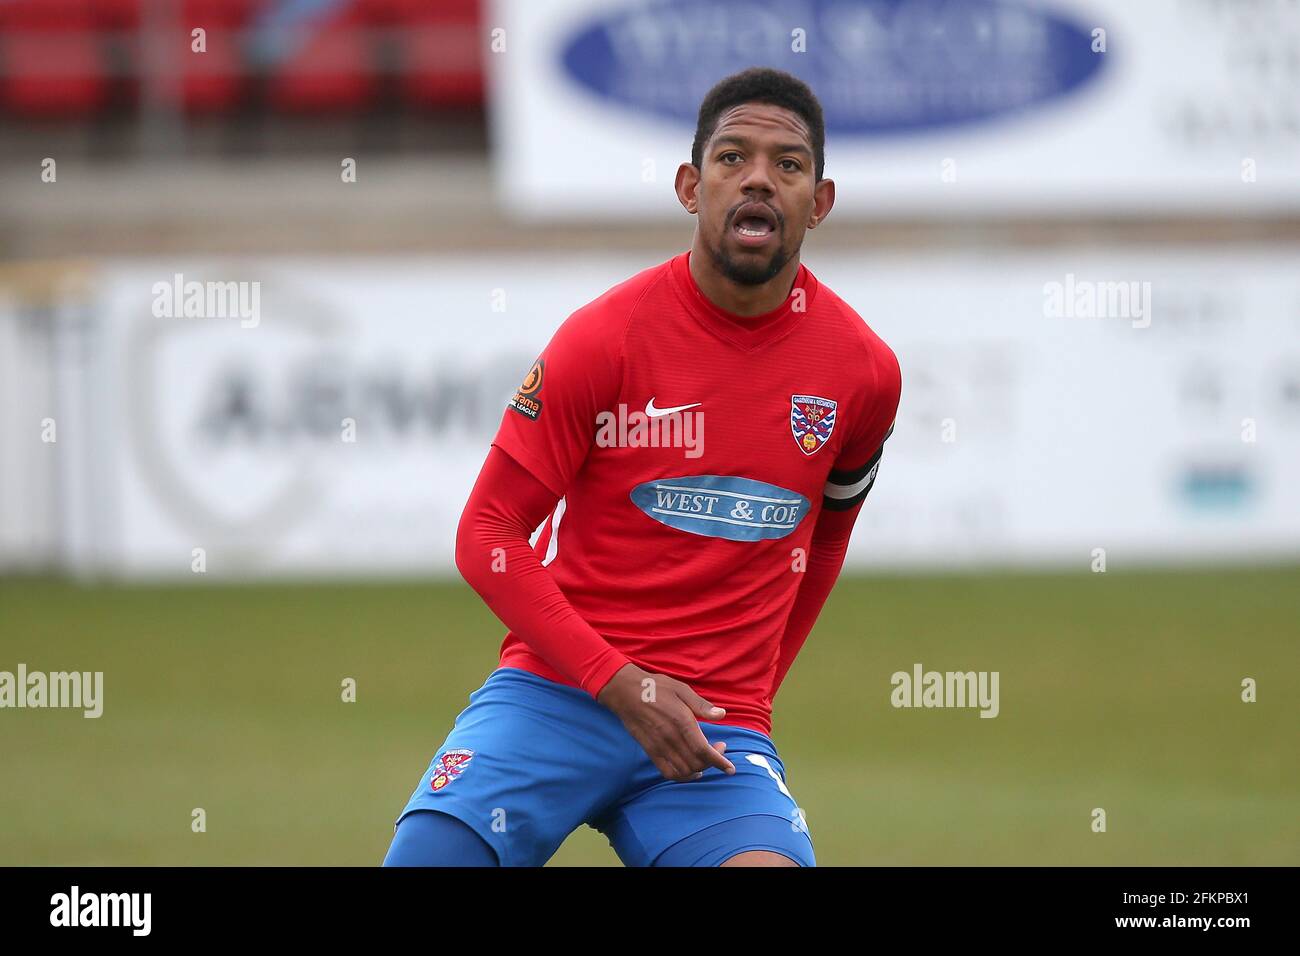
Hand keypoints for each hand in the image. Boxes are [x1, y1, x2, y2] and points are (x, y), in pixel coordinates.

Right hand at [596, 663, 736, 781]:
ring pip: (683, 770)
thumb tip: (722, 715)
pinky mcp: (649, 750)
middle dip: (712, 762)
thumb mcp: (682, 689)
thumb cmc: (656, 687)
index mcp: (681, 721)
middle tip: (718, 749)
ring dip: (698, 770)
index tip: (730, 768)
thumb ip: (702, 705)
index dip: (719, 762)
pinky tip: (689, 770)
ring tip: (705, 760)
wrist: (625, 692)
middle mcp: (670, 737)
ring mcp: (659, 746)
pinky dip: (681, 776)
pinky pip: (667, 772)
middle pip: (696, 763)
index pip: (703, 750)